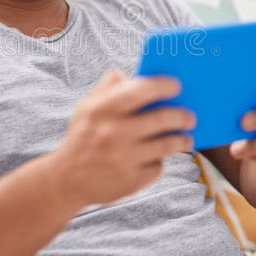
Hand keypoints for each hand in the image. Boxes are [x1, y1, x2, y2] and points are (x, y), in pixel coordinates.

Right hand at [51, 69, 195, 207]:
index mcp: (103, 110)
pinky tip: (157, 158)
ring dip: (182, 140)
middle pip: (161, 118)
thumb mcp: (86, 107)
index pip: (140, 90)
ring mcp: (123, 158)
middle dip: (182, 115)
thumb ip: (107, 87)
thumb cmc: (82, 137)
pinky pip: (157, 167)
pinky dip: (159, 162)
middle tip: (190, 116)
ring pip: (167, 145)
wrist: (66, 180)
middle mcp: (114, 133)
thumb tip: (131, 74)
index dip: (162, 85)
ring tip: (186, 138)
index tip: (176, 85)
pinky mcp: (131, 181)